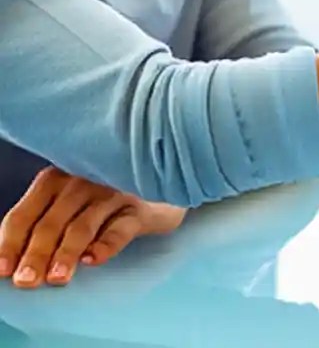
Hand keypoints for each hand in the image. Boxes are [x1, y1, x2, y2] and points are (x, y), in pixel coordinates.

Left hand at [0, 167, 186, 288]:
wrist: (159, 183)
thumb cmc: (103, 200)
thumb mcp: (68, 204)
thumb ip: (44, 224)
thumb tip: (14, 263)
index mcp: (53, 180)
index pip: (23, 215)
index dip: (10, 244)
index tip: (3, 271)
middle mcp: (80, 182)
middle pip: (50, 223)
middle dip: (36, 255)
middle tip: (26, 282)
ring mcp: (112, 193)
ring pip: (82, 226)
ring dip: (66, 254)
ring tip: (57, 279)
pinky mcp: (140, 207)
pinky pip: (120, 228)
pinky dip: (106, 245)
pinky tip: (94, 260)